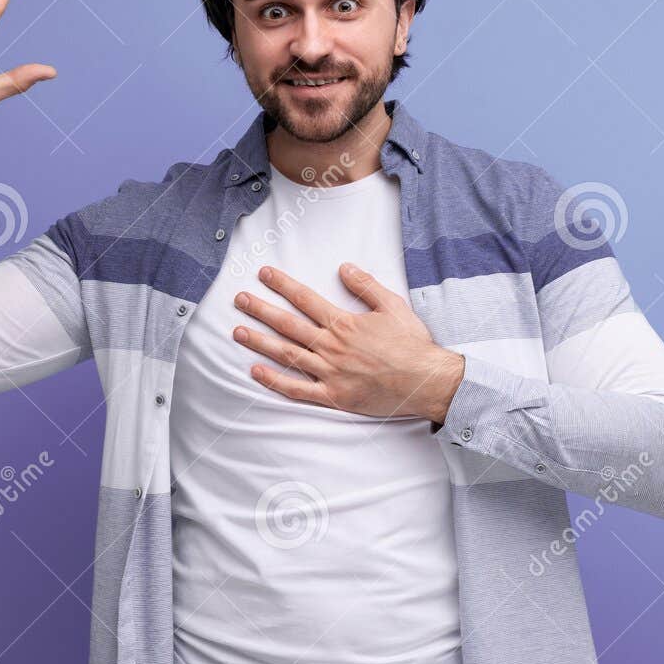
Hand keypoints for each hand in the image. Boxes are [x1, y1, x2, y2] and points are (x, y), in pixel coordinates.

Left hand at [231, 263, 464, 423]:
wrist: (426, 381)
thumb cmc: (412, 344)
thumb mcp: (393, 305)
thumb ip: (366, 286)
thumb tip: (344, 267)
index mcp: (344, 323)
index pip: (305, 299)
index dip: (282, 285)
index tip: (264, 274)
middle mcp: (331, 346)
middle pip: (288, 324)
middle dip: (261, 310)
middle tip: (239, 300)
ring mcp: (330, 373)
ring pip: (287, 354)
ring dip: (260, 342)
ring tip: (237, 332)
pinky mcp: (333, 396)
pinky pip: (297, 389)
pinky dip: (275, 381)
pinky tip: (256, 371)